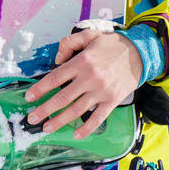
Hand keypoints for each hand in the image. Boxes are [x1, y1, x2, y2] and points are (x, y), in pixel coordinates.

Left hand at [23, 29, 142, 139]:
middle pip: (62, 98)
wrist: (139, 54)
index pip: (55, 78)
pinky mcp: (112, 101)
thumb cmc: (112, 45)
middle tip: (32, 118)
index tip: (29, 97)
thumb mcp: (90, 35)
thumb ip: (69, 42)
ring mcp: (101, 91)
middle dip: (44, 110)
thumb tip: (57, 59)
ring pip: (76, 110)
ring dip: (59, 121)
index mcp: (82, 62)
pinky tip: (76, 134)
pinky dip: (86, 128)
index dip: (40, 89)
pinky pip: (97, 118)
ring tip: (46, 127)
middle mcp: (90, 78)